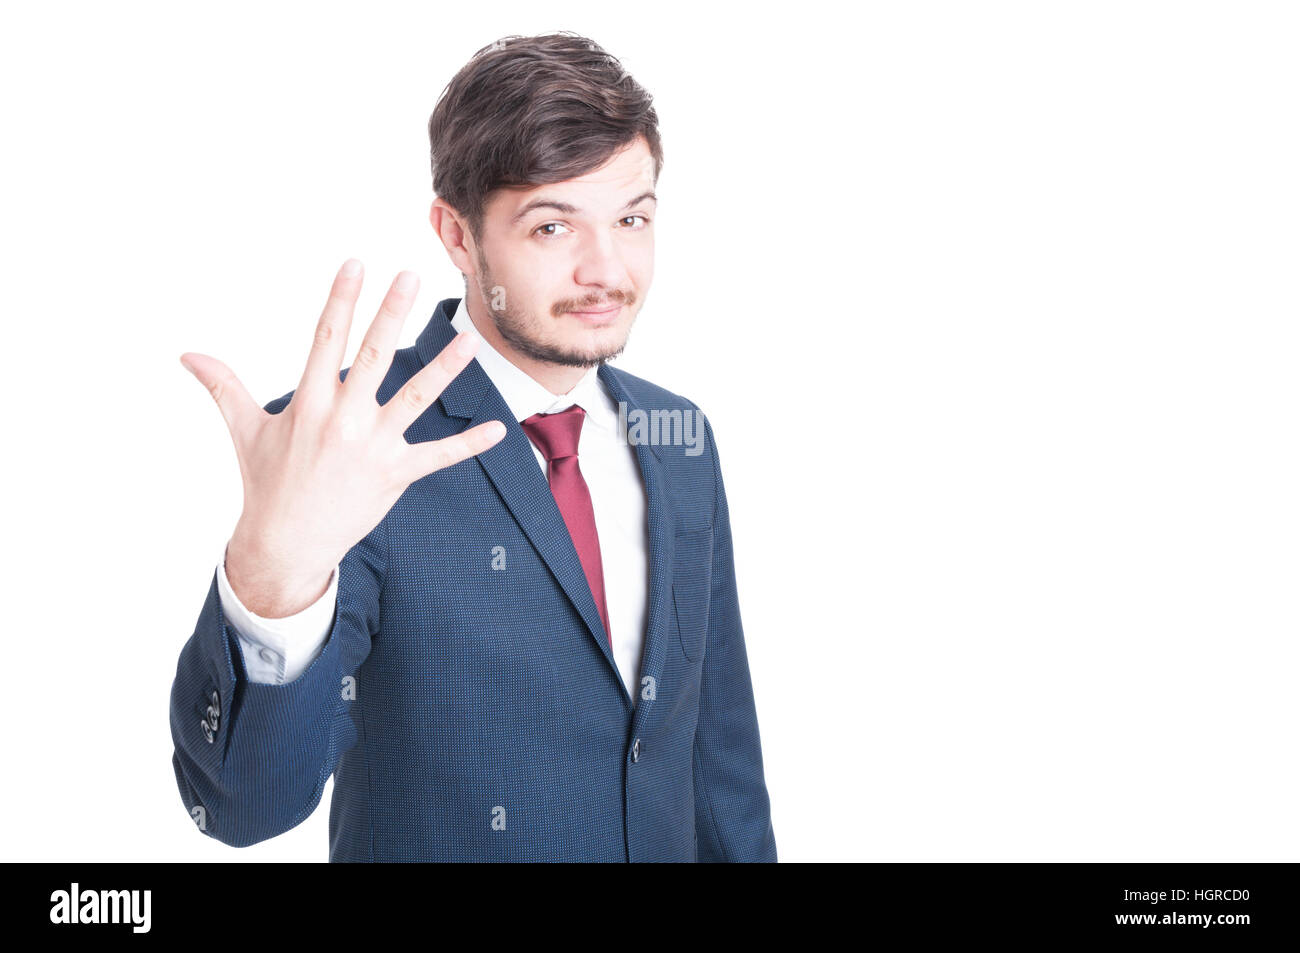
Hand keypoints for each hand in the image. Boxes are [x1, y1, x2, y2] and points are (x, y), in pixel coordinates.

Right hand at [180, 259, 504, 615]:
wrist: (286, 544)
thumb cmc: (266, 483)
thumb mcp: (244, 431)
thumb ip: (223, 387)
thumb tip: (187, 354)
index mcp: (308, 404)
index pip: (325, 339)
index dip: (341, 300)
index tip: (356, 264)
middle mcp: (342, 420)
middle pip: (371, 357)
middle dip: (391, 315)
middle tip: (411, 278)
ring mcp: (372, 448)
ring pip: (415, 399)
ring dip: (445, 369)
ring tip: (469, 340)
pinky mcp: (395, 475)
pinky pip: (438, 457)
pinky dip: (468, 445)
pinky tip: (499, 429)